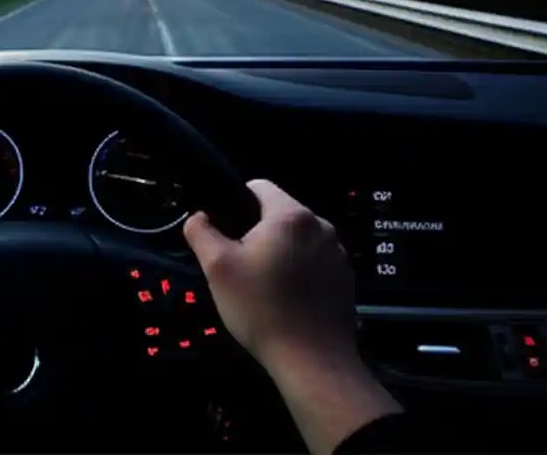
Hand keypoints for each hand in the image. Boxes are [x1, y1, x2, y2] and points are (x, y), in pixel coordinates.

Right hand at [185, 180, 399, 454]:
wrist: (311, 359)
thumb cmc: (261, 307)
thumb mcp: (217, 268)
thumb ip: (202, 232)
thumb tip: (200, 216)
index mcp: (291, 215)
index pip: (259, 186)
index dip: (236, 203)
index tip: (226, 234)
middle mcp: (321, 225)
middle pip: (280, 213)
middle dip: (258, 232)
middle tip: (242, 266)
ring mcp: (339, 252)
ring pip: (299, 239)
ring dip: (281, 252)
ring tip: (266, 286)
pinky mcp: (347, 277)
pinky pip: (316, 261)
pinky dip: (301, 271)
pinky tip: (290, 299)